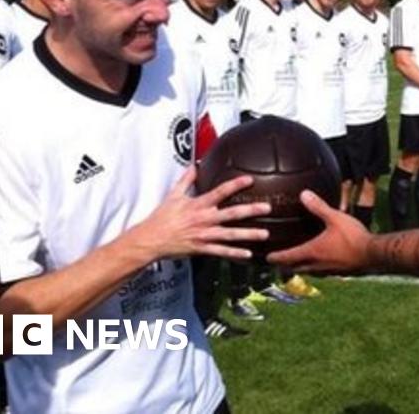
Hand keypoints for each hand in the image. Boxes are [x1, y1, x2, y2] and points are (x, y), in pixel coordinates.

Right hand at [126, 166, 270, 260]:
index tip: (250, 179)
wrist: (150, 239)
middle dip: (251, 211)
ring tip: (265, 234)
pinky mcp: (202, 248)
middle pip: (231, 214)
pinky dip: (234, 253)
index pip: (220, 192)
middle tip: (268, 208)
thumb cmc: (161, 218)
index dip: (236, 185)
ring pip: (231, 235)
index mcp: (198, 205)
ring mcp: (204, 235)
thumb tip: (194, 165)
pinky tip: (248, 254)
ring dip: (249, 234)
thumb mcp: (173, 195)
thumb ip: (186, 180)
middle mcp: (204, 219)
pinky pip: (221, 251)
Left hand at [266, 190, 371, 273]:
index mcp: (311, 252)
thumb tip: (303, 194)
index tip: (266, 257)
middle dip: (285, 265)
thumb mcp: (335, 217)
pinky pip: (322, 271)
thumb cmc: (353, 236)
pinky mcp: (339, 273)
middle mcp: (316, 265)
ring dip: (300, 267)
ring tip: (299, 260)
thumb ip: (318, 207)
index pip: (286, 258)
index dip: (275, 257)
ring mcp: (328, 272)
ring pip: (308, 272)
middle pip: (294, 268)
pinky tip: (323, 260)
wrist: (374, 254)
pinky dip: (316, 267)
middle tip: (278, 261)